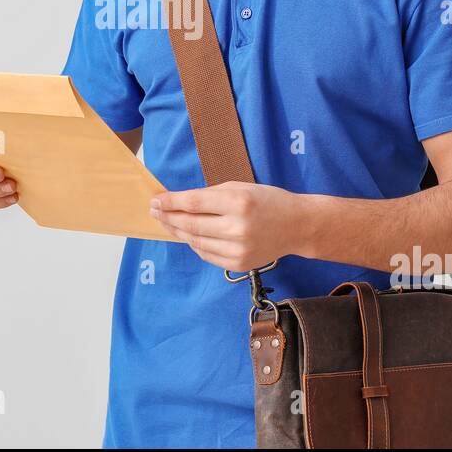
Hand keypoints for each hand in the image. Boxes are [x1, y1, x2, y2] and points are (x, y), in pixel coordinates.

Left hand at [149, 181, 302, 270]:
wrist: (297, 226)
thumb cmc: (267, 201)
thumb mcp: (239, 187)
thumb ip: (209, 195)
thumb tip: (178, 202)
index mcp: (237, 202)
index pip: (193, 203)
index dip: (170, 202)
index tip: (155, 200)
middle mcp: (237, 227)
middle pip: (190, 224)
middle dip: (168, 217)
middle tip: (154, 211)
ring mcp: (238, 249)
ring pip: (196, 242)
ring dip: (178, 232)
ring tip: (167, 223)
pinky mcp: (239, 264)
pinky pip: (207, 254)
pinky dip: (195, 244)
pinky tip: (188, 235)